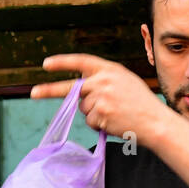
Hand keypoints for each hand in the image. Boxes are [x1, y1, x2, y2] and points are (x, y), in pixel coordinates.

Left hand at [29, 53, 166, 144]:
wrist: (156, 122)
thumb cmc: (141, 103)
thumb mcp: (124, 82)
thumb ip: (102, 80)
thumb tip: (77, 90)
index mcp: (110, 69)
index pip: (81, 62)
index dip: (62, 63)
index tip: (46, 65)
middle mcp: (103, 81)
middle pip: (70, 88)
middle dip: (49, 91)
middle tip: (33, 93)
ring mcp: (101, 98)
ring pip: (82, 109)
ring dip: (93, 114)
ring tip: (114, 114)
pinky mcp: (100, 114)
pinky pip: (89, 121)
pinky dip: (98, 125)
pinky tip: (114, 122)